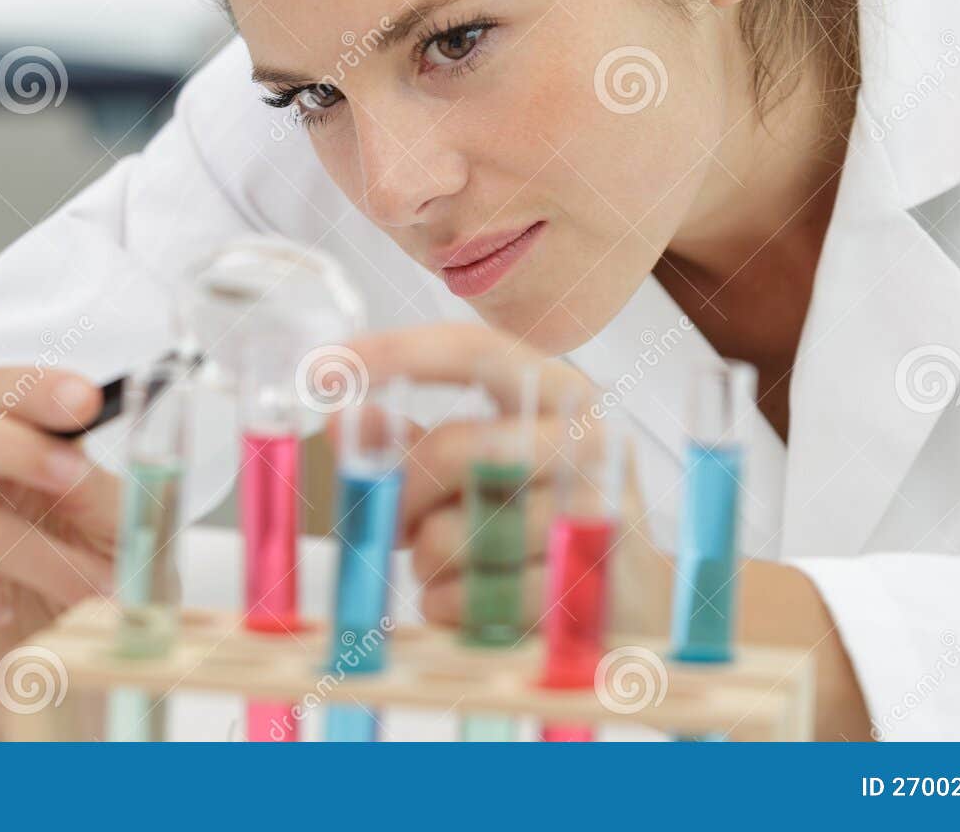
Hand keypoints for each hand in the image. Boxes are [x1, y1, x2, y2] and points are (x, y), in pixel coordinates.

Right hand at [0, 368, 118, 733]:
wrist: (81, 676)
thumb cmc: (105, 592)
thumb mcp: (130, 539)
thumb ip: (110, 496)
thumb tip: (97, 457)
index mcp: (26, 459)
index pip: (3, 394)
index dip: (35, 389)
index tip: (84, 401)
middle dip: (8, 444)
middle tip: (68, 474)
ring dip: (41, 555)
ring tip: (92, 589)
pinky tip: (7, 611)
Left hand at [344, 323, 673, 634]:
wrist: (637, 601)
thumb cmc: (547, 519)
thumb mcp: (486, 467)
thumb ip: (415, 441)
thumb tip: (345, 419)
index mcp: (560, 390)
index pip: (474, 352)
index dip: (396, 354)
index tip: (323, 366)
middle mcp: (588, 436)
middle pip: (454, 450)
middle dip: (402, 496)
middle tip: (395, 524)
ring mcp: (597, 509)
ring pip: (451, 536)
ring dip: (427, 562)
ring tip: (454, 565)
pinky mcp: (588, 583)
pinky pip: (471, 599)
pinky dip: (449, 606)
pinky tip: (476, 600)